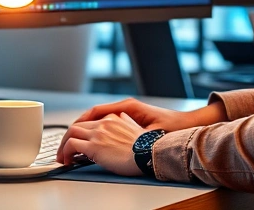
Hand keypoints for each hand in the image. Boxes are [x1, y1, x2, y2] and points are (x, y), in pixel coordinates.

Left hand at [56, 112, 144, 175]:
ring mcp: (97, 134)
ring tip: (62, 157)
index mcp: (113, 119)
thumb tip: (123, 119)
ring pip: (70, 133)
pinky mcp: (93, 146)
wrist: (149, 154)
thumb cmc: (145, 147)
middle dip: (67, 138)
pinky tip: (67, 161)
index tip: (77, 142)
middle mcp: (103, 124)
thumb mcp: (136, 129)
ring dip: (63, 145)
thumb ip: (127, 123)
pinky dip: (65, 153)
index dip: (80, 132)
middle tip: (64, 150)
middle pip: (77, 126)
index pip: (89, 122)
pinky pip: (71, 145)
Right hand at [70, 97, 225, 131]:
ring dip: (85, 131)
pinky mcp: (130, 120)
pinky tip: (91, 144)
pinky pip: (106, 124)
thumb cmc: (172, 128)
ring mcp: (126, 113)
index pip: (94, 111)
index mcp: (127, 107)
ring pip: (98, 120)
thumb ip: (128, 134)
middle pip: (92, 116)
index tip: (68, 135)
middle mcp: (124, 108)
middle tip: (65, 144)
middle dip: (77, 129)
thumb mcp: (148, 133)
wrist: (188, 125)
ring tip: (73, 145)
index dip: (78, 124)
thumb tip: (109, 139)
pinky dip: (95, 132)